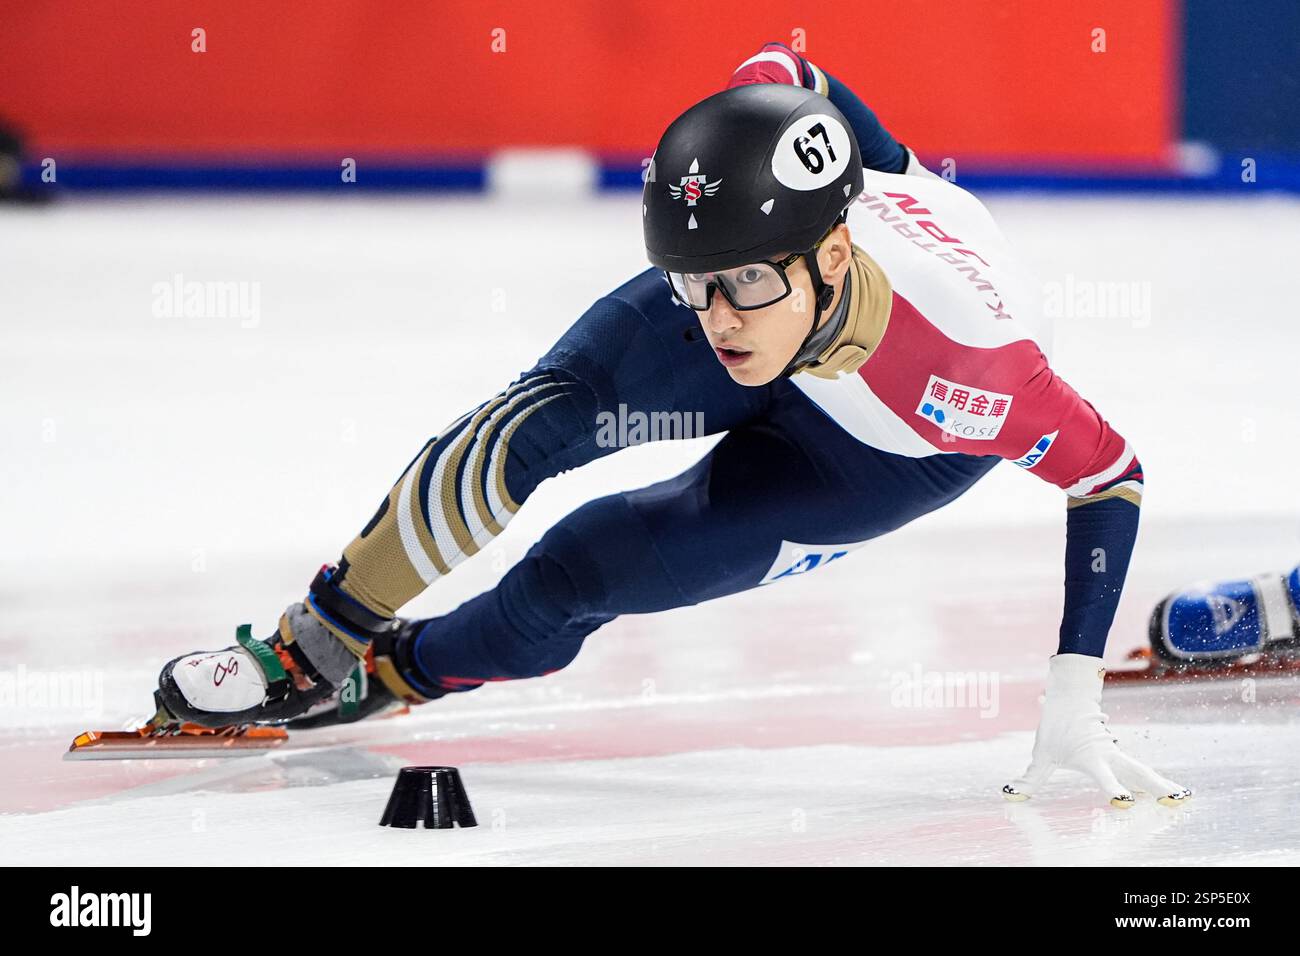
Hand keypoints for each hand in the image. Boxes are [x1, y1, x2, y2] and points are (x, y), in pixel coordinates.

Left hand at [1002, 654, 1190, 807]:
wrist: (1071, 695)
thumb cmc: (1056, 725)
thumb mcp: (1042, 754)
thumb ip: (1032, 778)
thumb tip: (1011, 794)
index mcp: (1091, 757)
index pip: (1105, 776)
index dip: (1113, 789)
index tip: (1124, 803)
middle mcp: (1109, 755)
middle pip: (1137, 773)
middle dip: (1157, 787)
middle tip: (1177, 801)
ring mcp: (1116, 753)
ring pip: (1142, 770)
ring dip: (1161, 783)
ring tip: (1182, 799)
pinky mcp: (1118, 753)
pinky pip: (1137, 769)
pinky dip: (1152, 781)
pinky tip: (1163, 793)